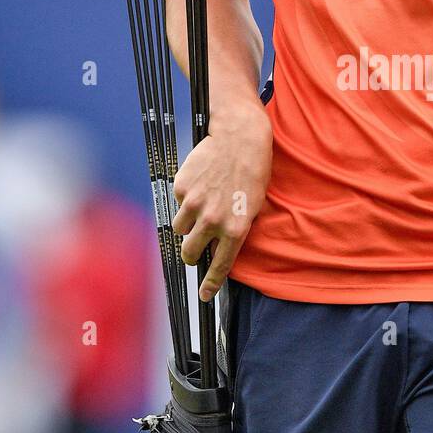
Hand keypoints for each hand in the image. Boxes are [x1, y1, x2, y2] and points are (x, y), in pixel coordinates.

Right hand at [172, 104, 272, 300]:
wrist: (240, 137)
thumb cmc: (253, 171)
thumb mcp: (253, 206)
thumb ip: (235, 229)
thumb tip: (219, 250)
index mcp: (235, 228)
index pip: (220, 266)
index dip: (211, 284)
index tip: (204, 295)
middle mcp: (213, 220)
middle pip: (190, 253)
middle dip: (191, 254)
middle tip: (196, 248)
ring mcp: (195, 204)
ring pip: (180, 228)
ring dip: (187, 224)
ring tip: (201, 207)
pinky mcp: (182, 187)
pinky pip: (179, 202)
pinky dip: (187, 198)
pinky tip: (202, 182)